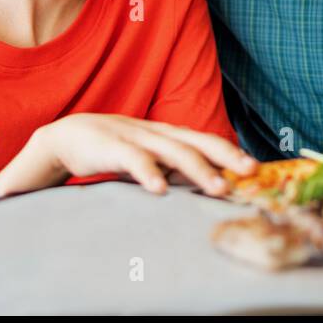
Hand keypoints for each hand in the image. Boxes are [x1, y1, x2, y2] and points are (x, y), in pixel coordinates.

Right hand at [34, 114, 257, 196]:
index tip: (256, 167)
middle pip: (197, 142)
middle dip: (226, 157)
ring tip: (219, 187)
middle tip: (250, 172)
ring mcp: (135, 137)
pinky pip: (134, 159)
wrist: (66, 138)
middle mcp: (157, 133)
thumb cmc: (115, 150)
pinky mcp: (111, 147)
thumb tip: (209, 184)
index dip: (231, 152)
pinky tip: (160, 189)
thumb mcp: (149, 157)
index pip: (205, 141)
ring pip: (173, 152)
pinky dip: (149, 172)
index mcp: (167, 135)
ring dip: (199, 170)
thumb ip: (174, 167)